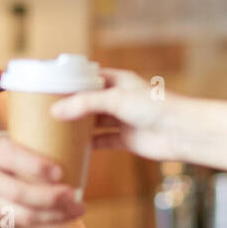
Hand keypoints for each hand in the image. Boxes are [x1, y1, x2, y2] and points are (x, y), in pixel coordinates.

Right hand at [0, 131, 84, 226]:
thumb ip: (24, 141)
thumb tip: (67, 133)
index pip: (10, 158)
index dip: (36, 165)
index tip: (60, 170)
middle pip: (18, 193)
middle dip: (50, 197)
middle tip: (74, 193)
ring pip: (22, 215)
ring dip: (54, 215)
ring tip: (78, 207)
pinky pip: (22, 224)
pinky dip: (47, 220)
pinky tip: (66, 214)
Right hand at [50, 67, 184, 162]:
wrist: (181, 132)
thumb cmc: (155, 107)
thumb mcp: (115, 99)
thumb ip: (84, 104)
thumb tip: (55, 111)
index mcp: (117, 80)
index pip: (87, 77)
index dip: (69, 82)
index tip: (47, 88)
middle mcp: (118, 98)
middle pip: (88, 102)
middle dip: (69, 107)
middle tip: (45, 113)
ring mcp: (121, 120)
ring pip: (93, 123)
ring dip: (77, 128)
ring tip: (53, 132)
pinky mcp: (125, 140)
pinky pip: (101, 142)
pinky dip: (88, 146)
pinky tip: (72, 150)